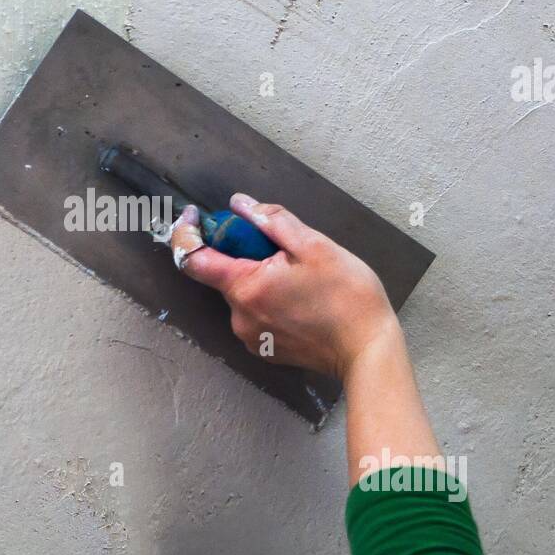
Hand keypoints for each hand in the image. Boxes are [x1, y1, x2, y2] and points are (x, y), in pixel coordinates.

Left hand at [170, 194, 399, 378]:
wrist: (368, 350)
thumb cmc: (348, 298)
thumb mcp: (315, 246)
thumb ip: (273, 221)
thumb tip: (241, 204)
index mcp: (246, 288)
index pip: (193, 259)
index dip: (186, 234)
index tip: (194, 217)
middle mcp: (239, 317)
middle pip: (223, 274)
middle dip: (243, 254)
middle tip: (281, 247)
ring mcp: (250, 337)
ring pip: (242, 294)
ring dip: (259, 277)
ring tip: (300, 275)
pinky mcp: (264, 348)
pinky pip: (254, 313)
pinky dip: (267, 298)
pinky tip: (299, 297)